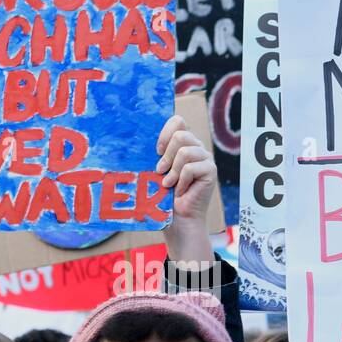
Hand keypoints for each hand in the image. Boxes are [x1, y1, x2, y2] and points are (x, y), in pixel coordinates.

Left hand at [156, 113, 216, 263]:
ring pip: (186, 151)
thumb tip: (130, 138)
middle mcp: (197, 148)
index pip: (178, 121)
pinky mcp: (211, 171)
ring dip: (173, 170)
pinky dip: (181, 181)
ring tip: (168, 183)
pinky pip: (190, 167)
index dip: (165, 133)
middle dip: (166, 154)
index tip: (156, 152)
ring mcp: (206, 159)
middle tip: (160, 171)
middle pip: (181, 134)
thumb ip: (154, 153)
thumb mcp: (155, 170)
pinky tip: (180, 191)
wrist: (178, 220)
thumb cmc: (163, 197)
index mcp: (184, 144)